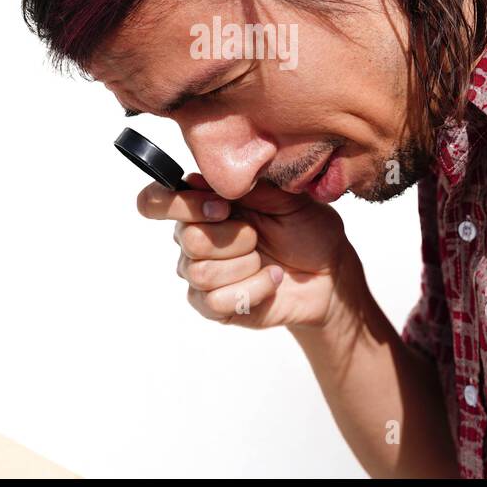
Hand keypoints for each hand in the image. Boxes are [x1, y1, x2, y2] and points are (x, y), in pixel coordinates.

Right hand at [135, 172, 366, 330]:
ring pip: (201, 272)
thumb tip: (200, 179)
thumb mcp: (284, 196)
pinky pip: (216, 301)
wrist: (330, 271)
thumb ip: (244, 185)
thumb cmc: (306, 228)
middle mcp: (194, 239)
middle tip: (258, 235)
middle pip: (187, 238)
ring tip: (267, 260)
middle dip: (233, 236)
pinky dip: (254, 288)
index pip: (156, 201)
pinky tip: (271, 279)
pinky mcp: (214, 306)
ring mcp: (202, 275)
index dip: (179, 204)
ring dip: (246, 265)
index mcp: (204, 205)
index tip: (222, 207)